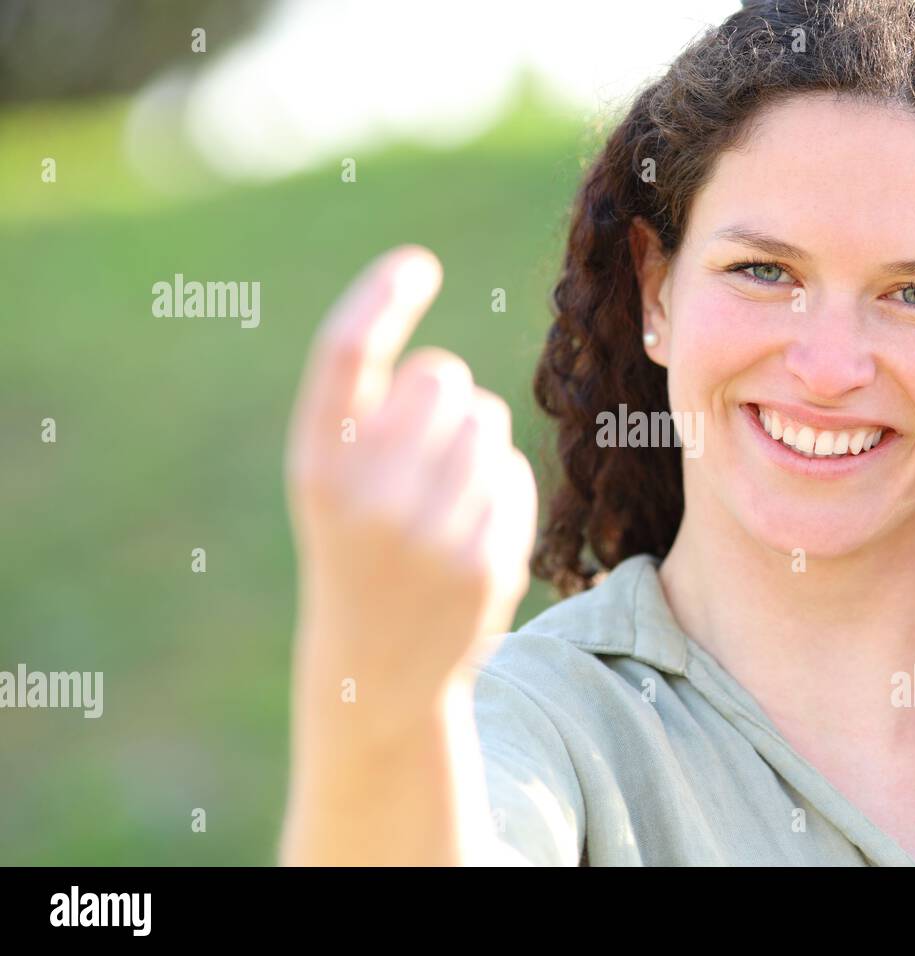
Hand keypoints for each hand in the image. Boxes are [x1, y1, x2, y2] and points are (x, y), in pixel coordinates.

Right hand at [284, 245, 537, 738]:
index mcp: (316, 467)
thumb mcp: (333, 491)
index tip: (416, 265)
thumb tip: (442, 374)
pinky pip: (515, 472)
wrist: (374, 672)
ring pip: (489, 420)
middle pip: (441, 378)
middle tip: (425, 442)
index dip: (379, 297)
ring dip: (476, 441)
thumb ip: (366, 426)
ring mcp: (430, 533)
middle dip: (443, 394)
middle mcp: (367, 496)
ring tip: (444, 494)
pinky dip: (501, 486)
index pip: (344, 354)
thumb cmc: (354, 555)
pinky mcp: (485, 561)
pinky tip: (470, 530)